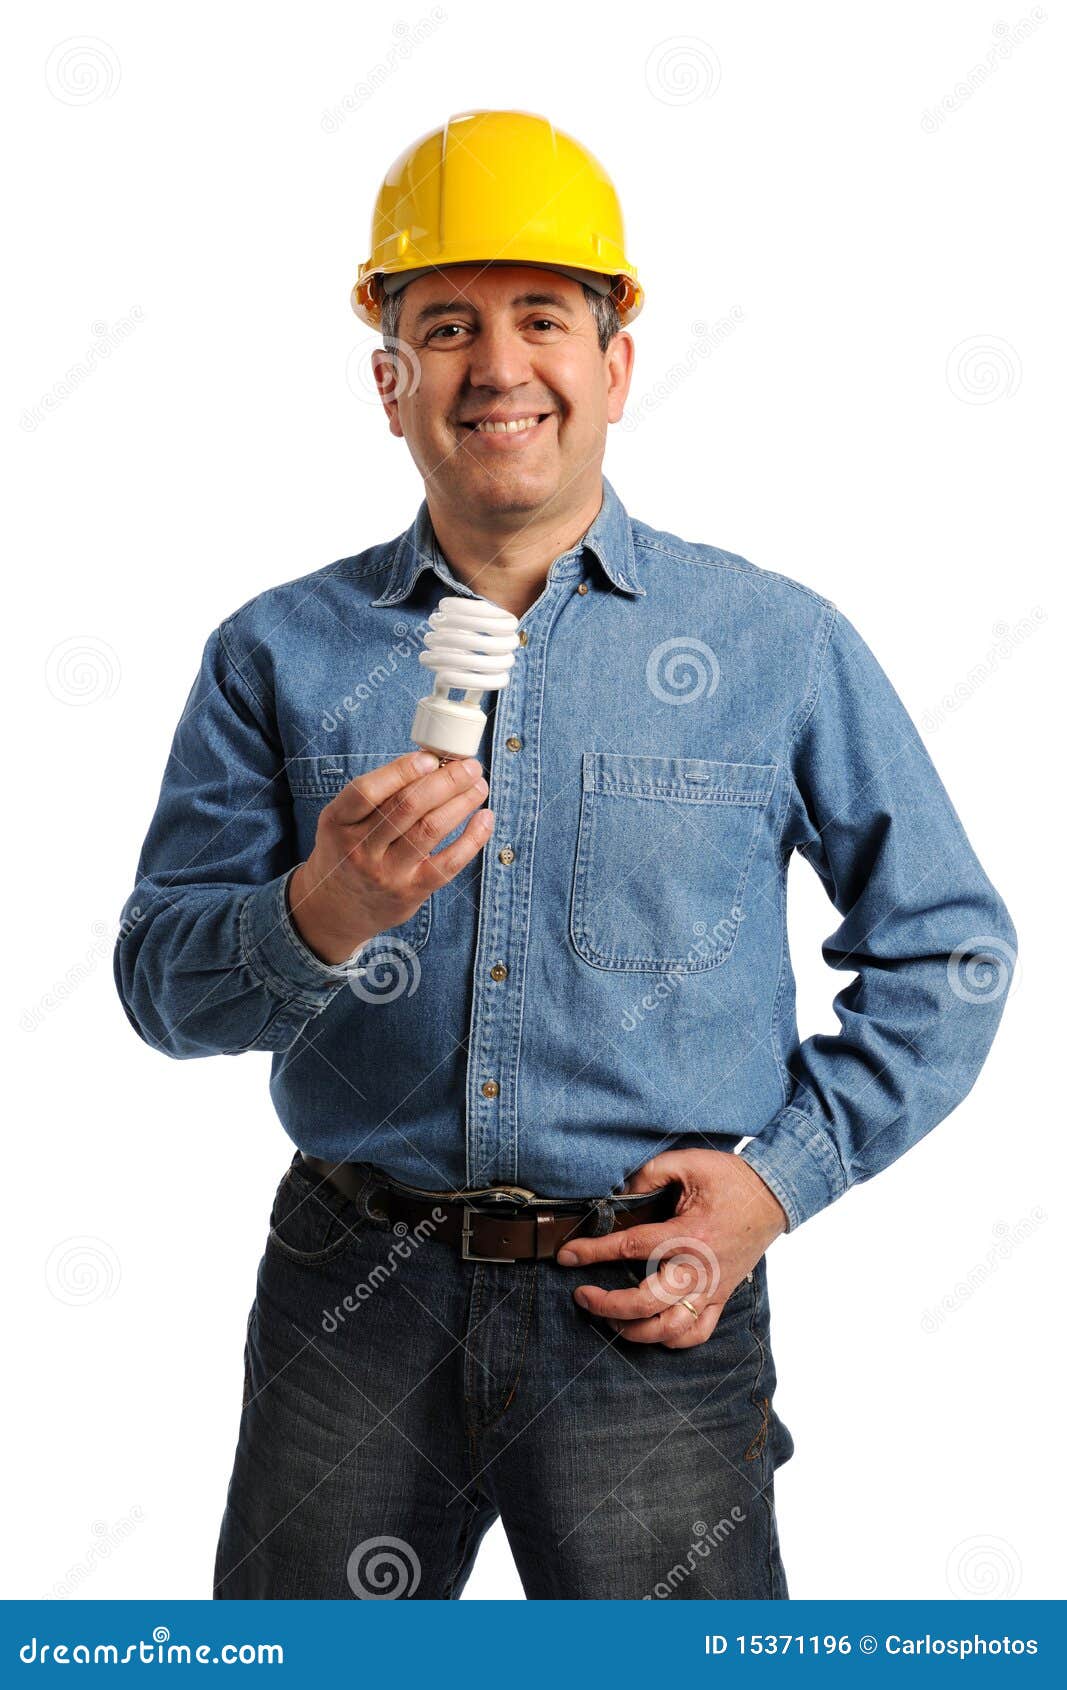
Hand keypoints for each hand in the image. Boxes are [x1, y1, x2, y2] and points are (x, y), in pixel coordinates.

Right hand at [288, 750, 493, 964]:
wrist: (337, 909)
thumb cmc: (349, 850)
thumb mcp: (343, 820)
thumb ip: (377, 794)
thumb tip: (431, 762)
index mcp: (338, 821)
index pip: (367, 790)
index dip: (402, 771)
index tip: (432, 758)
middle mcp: (360, 848)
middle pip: (407, 806)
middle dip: (445, 781)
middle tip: (470, 767)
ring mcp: (386, 872)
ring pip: (430, 829)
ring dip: (462, 802)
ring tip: (479, 786)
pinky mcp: (411, 891)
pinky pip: (448, 863)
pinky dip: (472, 838)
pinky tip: (485, 818)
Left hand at [556, 1148, 787, 1348]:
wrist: (773, 1195)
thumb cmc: (731, 1178)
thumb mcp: (688, 1162)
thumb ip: (648, 1174)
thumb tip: (618, 1190)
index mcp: (687, 1234)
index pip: (630, 1247)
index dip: (593, 1253)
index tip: (566, 1256)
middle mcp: (698, 1269)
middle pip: (644, 1302)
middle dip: (606, 1305)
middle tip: (582, 1296)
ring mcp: (711, 1289)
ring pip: (669, 1329)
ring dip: (633, 1330)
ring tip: (610, 1318)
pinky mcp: (721, 1297)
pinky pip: (697, 1333)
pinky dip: (671, 1340)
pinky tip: (650, 1331)